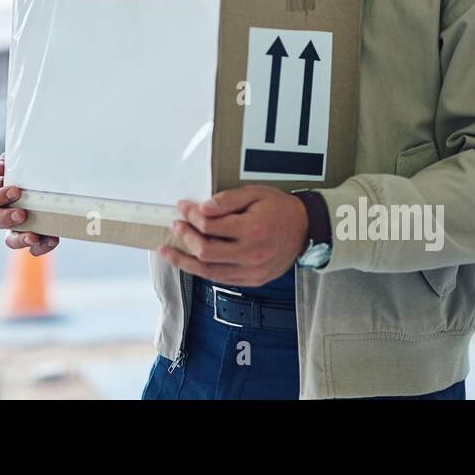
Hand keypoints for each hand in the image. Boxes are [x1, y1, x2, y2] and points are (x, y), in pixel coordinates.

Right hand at [0, 152, 59, 255]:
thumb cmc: (33, 176)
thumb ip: (11, 163)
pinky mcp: (34, 240)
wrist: (56, 189)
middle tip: (22, 213)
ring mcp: (17, 229)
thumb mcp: (24, 166)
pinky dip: (42, 247)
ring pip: (9, 241)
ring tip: (33, 236)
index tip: (16, 191)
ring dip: (19, 239)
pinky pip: (33, 250)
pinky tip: (52, 238)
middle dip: (5, 217)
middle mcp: (3, 214)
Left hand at [158, 186, 307, 285]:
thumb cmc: (280, 209)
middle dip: (185, 237)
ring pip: (208, 271)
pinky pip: (220, 279)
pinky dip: (202, 271)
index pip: (210, 225)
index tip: (183, 207)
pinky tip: (190, 263)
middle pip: (205, 251)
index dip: (191, 215)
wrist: (306, 229)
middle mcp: (251, 254)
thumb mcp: (255, 193)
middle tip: (176, 225)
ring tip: (168, 252)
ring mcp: (252, 271)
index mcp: (252, 229)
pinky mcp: (253, 280)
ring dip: (184, 261)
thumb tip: (202, 208)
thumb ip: (227, 200)